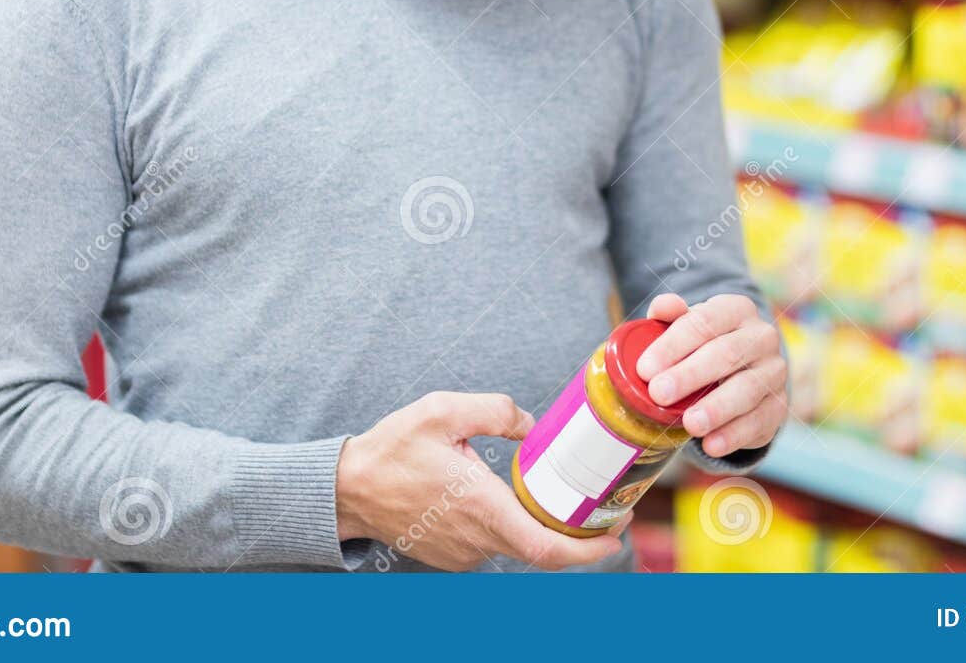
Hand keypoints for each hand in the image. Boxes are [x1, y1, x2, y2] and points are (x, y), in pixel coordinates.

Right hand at [335, 390, 630, 571]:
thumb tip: (532, 425)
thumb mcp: (444, 410)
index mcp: (482, 508)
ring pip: (517, 544)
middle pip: (541, 548)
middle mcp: (477, 539)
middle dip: (577, 532)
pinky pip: (494, 543)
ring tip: (562, 496)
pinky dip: (514, 526)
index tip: (617, 531)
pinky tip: (518, 501)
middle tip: (604, 505)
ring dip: (541, 525)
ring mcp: (464, 553)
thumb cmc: (392, 450)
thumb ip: (496, 410)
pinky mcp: (452, 555)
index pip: (546, 548)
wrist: (348, 489)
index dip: (588, 548)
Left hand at [636, 293, 786, 458]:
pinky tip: (711, 444)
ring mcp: (775, 372)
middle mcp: (762, 337)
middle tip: (658, 394)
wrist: (742, 368)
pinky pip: (760, 421)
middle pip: (727, 354)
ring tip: (689, 424)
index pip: (705, 321)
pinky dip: (734, 435)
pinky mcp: (778, 406)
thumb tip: (662, 307)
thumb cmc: (704, 344)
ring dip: (716, 408)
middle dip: (690, 375)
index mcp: (736, 309)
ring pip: (748, 389)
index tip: (645, 369)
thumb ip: (669, 315)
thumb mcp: (685, 326)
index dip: (674, 344)